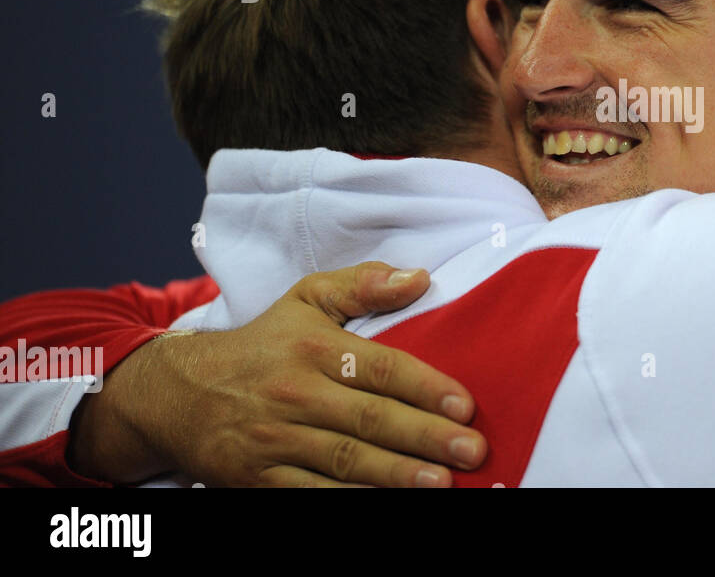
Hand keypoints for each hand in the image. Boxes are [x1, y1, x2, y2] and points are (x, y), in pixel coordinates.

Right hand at [69, 262, 485, 486]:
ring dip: (396, 475)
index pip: (379, 368)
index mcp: (314, 348)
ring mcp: (276, 441)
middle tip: (471, 452)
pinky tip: (387, 502)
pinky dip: (350, 499)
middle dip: (424, 438)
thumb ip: (363, 285)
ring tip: (441, 484)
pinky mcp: (259, 479)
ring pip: (345, 462)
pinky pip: (312, 494)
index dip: (425, 387)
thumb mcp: (305, 300)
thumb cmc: (261, 344)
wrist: (177, 393)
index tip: (466, 406)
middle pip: (369, 419)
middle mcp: (295, 394)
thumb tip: (418, 278)